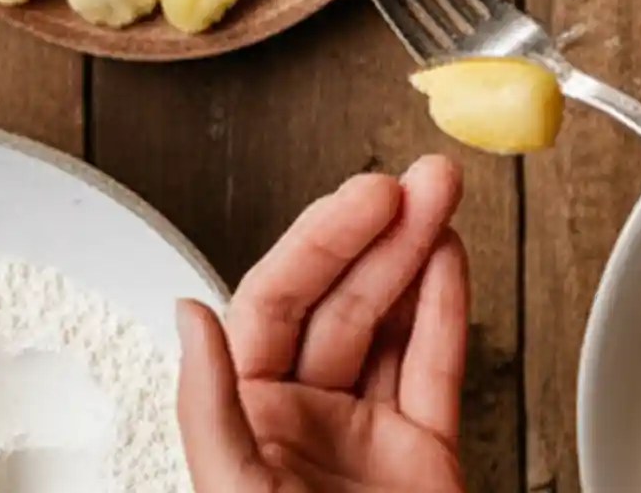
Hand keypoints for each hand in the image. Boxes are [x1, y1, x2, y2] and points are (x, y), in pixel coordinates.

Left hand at [175, 156, 468, 492]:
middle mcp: (308, 413)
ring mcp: (368, 429)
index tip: (367, 197)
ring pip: (394, 323)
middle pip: (345, 300)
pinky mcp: (424, 450)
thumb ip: (209, 403)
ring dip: (419, 253)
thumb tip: (189, 315)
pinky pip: (437, 367)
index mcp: (250, 414)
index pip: (278, 302)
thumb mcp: (232, 488)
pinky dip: (448, 310)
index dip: (323, 240)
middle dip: (385, 232)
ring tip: (442, 196)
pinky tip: (450, 257)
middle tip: (421, 179)